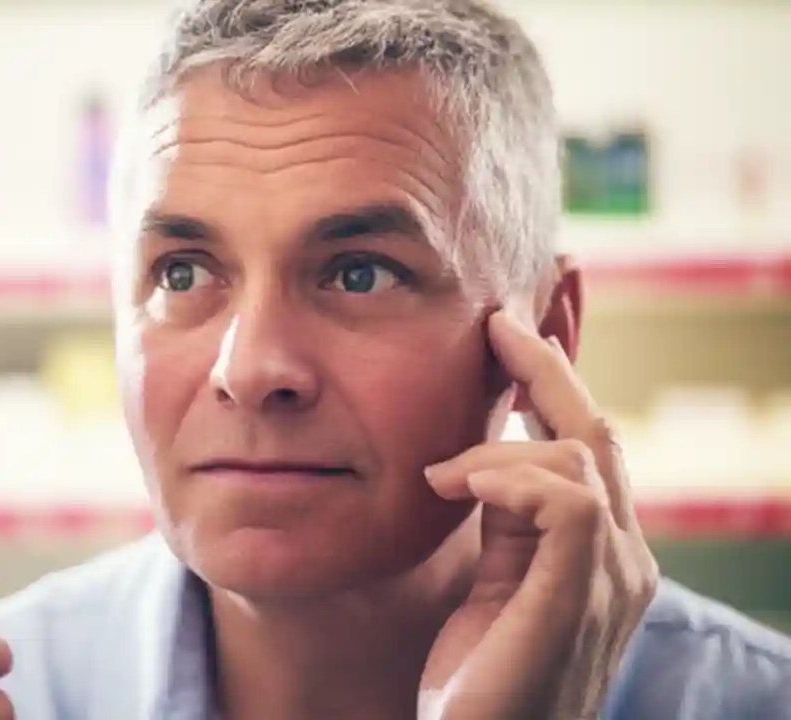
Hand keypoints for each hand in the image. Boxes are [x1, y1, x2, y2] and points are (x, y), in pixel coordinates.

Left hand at [419, 310, 658, 719]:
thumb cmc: (478, 674)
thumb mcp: (494, 579)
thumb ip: (505, 519)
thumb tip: (483, 453)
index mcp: (602, 551)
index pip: (589, 445)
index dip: (555, 381)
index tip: (507, 332)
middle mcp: (623, 559)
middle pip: (596, 432)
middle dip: (546, 366)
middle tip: (495, 323)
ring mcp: (610, 580)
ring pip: (582, 455)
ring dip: (499, 445)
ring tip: (441, 471)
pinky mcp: (577, 597)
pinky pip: (567, 499)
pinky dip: (508, 474)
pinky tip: (457, 481)